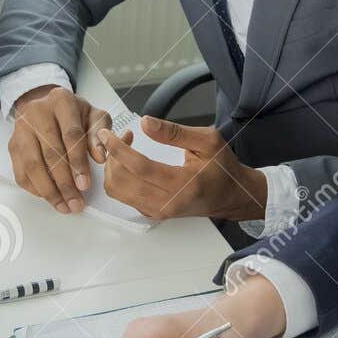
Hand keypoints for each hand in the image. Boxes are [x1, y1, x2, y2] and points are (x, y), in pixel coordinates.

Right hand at [8, 85, 112, 213]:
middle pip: (50, 153)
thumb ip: (100, 134)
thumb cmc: (74, 114)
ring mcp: (21, 129)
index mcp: (61, 101)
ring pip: (32, 165)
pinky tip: (50, 197)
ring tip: (64, 206)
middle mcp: (37, 112)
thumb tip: (100, 158)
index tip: (85, 184)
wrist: (46, 105)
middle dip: (64, 183)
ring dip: (49, 190)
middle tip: (76, 203)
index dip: (78, 162)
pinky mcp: (13, 145)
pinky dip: (35, 189)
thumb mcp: (93, 116)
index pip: (70, 135)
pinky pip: (21, 172)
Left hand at [97, 117, 266, 222]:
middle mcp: (168, 204)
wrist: (230, 196)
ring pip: (118, 192)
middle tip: (118, 136)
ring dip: (113, 167)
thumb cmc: (222, 168)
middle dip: (112, 156)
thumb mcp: (207, 141)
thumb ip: (175, 132)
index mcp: (183, 185)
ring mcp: (159, 211)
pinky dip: (118, 178)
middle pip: (122, 182)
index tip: (107, 134)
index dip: (119, 149)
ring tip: (123, 148)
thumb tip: (145, 123)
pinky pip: (125, 197)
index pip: (140, 168)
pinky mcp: (153, 214)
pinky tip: (127, 162)